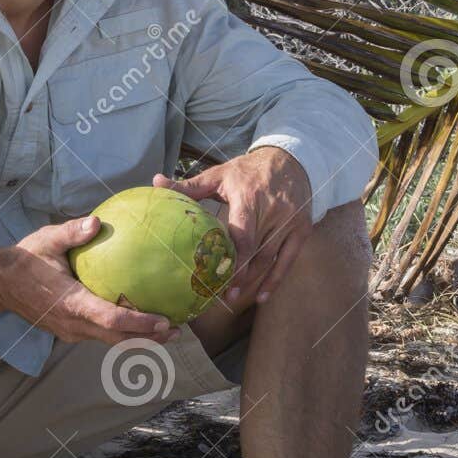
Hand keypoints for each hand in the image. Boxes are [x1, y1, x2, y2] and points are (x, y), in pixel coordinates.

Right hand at [0, 216, 179, 345]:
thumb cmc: (25, 259)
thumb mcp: (47, 240)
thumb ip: (72, 232)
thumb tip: (97, 221)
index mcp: (70, 303)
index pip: (111, 320)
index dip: (140, 324)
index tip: (165, 321)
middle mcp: (73, 324)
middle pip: (117, 338)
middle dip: (149, 337)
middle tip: (178, 329)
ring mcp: (70, 331)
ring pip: (110, 340)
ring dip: (139, 338)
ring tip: (168, 329)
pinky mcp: (70, 330)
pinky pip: (101, 335)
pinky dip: (123, 331)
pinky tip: (140, 318)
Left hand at [153, 147, 312, 304]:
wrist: (290, 160)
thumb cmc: (248, 171)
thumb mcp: (219, 174)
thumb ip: (189, 185)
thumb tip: (156, 183)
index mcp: (249, 197)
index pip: (242, 234)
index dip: (232, 259)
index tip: (216, 276)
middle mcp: (273, 210)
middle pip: (255, 251)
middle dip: (238, 275)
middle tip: (219, 295)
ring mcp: (290, 221)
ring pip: (270, 258)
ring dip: (252, 280)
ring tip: (232, 297)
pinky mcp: (301, 229)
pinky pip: (288, 260)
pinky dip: (275, 279)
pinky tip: (261, 297)